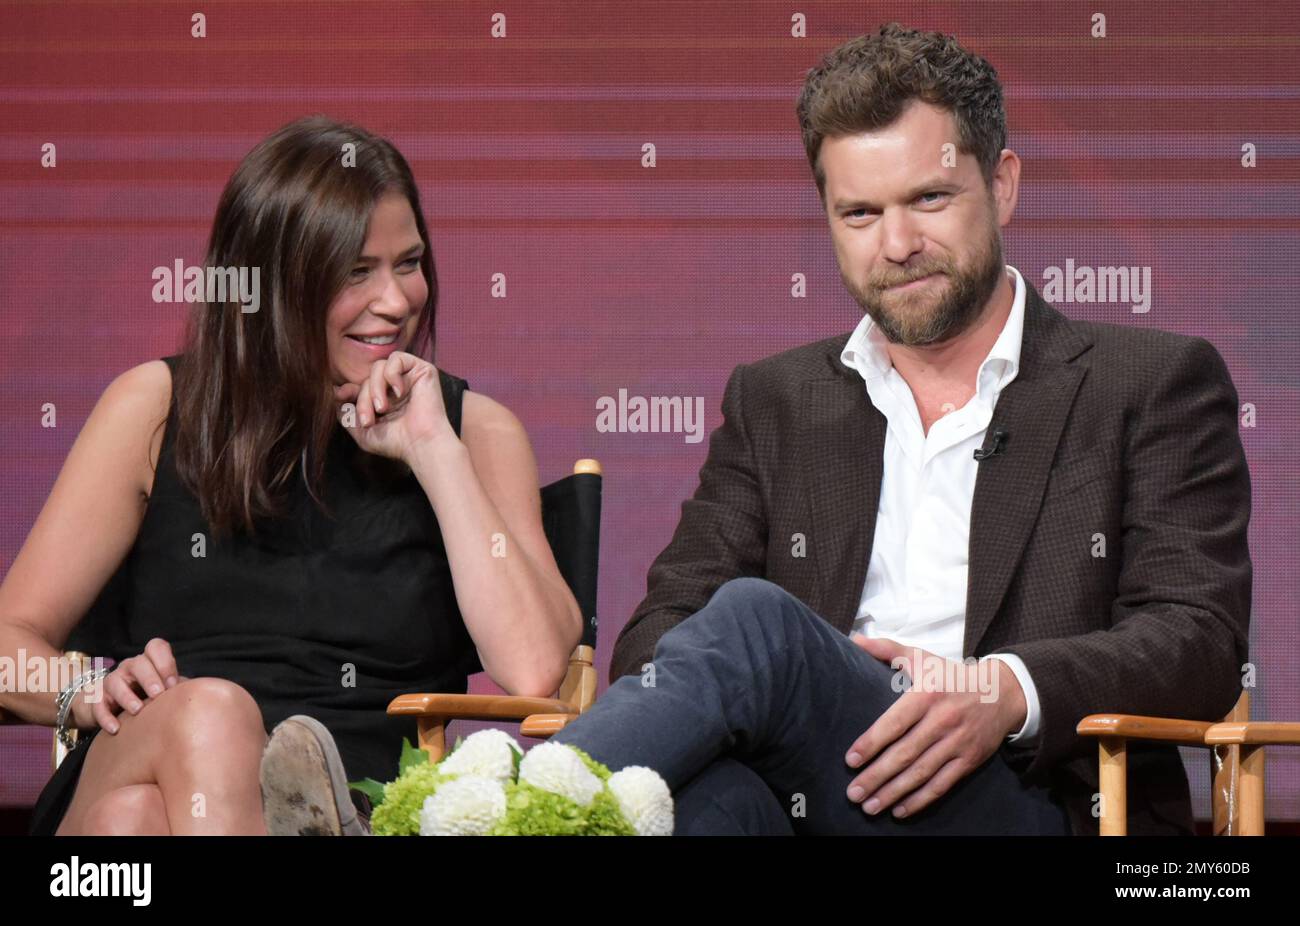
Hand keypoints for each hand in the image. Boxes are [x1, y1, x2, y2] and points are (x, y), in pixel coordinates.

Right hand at [72, 637, 184, 734]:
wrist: (111, 708)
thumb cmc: (146, 697)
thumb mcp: (162, 690)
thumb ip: (177, 688)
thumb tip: (196, 694)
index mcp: (148, 662)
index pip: (156, 647)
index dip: (165, 662)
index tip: (173, 684)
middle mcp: (129, 667)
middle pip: (138, 663)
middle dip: (149, 678)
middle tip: (158, 695)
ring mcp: (111, 681)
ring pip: (115, 682)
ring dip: (127, 696)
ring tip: (137, 710)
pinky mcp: (96, 698)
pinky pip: (97, 704)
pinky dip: (106, 717)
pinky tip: (116, 728)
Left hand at [334, 352, 457, 464]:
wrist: (421, 445)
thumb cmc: (396, 442)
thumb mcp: (362, 432)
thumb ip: (346, 414)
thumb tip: (334, 393)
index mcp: (384, 399)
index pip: (360, 384)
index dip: (348, 389)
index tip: (341, 397)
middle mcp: (395, 386)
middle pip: (367, 378)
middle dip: (363, 398)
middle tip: (369, 420)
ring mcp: (408, 377)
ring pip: (378, 367)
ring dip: (376, 389)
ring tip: (383, 409)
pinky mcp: (421, 369)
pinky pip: (397, 358)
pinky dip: (392, 375)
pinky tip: (400, 393)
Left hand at [842, 635, 1025, 818]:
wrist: (1002, 693)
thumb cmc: (951, 676)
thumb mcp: (921, 658)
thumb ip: (887, 649)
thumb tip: (856, 639)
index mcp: (927, 694)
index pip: (894, 722)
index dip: (871, 743)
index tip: (850, 760)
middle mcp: (942, 720)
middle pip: (904, 754)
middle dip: (876, 777)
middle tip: (853, 794)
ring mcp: (957, 743)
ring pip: (920, 773)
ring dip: (893, 793)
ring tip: (869, 807)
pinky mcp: (969, 760)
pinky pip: (942, 785)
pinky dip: (920, 800)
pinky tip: (899, 810)